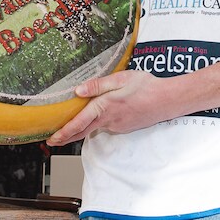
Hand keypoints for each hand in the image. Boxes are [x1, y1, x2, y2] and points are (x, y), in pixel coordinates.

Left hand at [46, 70, 171, 145]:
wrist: (167, 100)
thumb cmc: (146, 86)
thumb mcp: (121, 79)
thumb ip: (98, 85)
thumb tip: (78, 91)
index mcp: (105, 107)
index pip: (79, 123)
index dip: (64, 132)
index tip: (52, 139)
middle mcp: (109, 120)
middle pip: (83, 132)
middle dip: (67, 137)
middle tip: (53, 140)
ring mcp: (117, 126)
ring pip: (95, 128)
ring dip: (82, 129)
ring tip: (69, 127)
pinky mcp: (124, 127)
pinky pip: (107, 126)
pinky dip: (98, 124)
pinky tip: (99, 116)